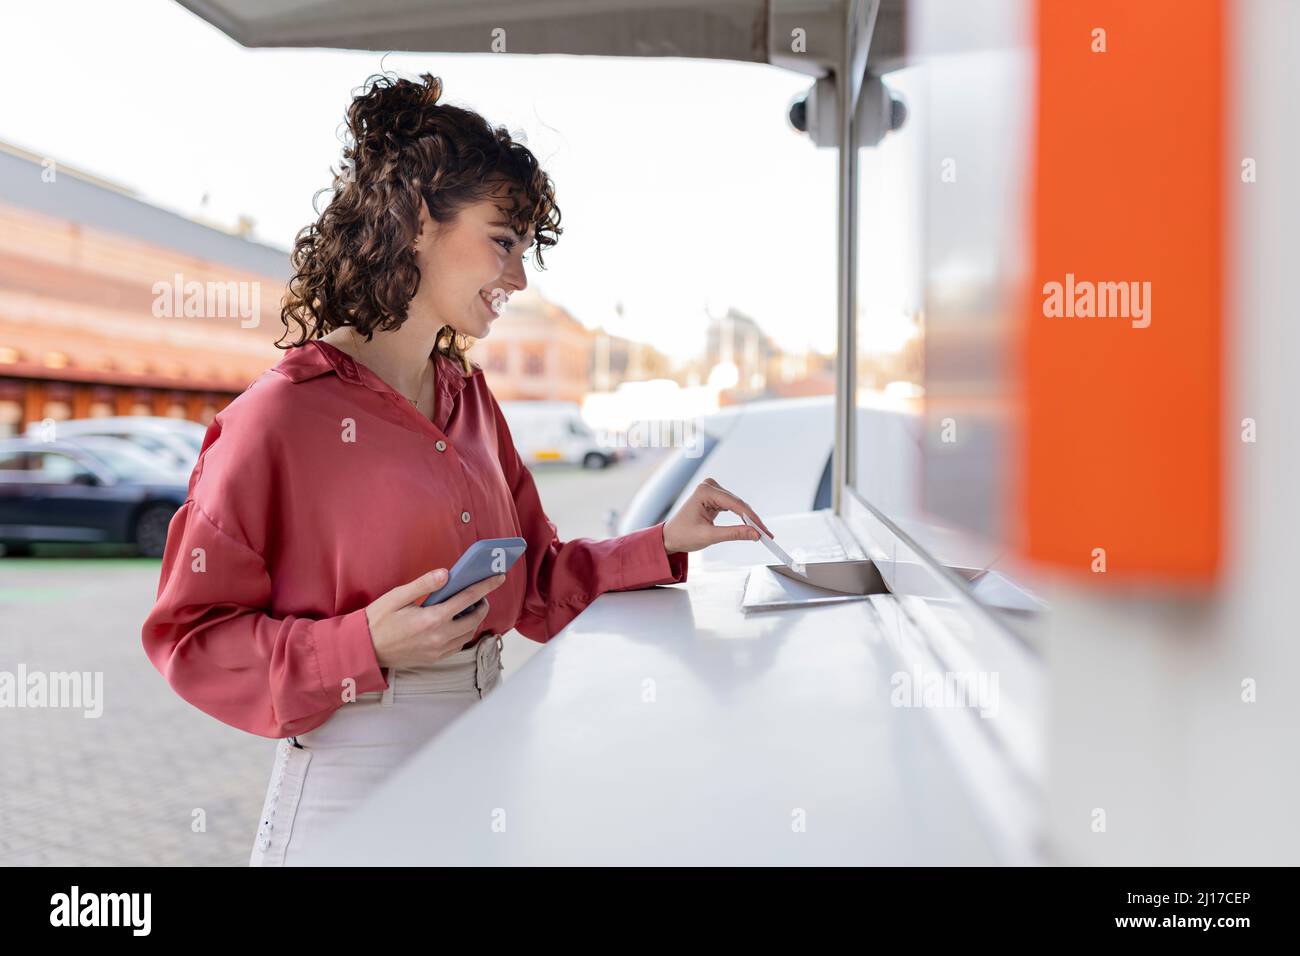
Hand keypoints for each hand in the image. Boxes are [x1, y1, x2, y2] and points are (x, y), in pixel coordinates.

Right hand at [364, 569, 507, 669]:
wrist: (365, 650)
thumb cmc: (378, 620)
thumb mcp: (397, 596)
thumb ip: (424, 585)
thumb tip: (446, 573)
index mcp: (432, 619)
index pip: (468, 599)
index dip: (485, 586)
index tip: (498, 576)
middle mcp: (440, 637)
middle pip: (475, 618)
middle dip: (482, 604)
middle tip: (479, 593)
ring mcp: (438, 650)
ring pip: (469, 633)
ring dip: (474, 619)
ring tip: (468, 606)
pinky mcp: (435, 658)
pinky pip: (458, 644)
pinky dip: (463, 632)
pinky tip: (455, 622)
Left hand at [661, 477, 774, 553]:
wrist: (669, 537)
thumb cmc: (683, 535)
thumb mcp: (709, 536)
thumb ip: (733, 534)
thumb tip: (755, 533)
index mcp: (705, 491)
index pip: (735, 504)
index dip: (752, 519)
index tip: (764, 531)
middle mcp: (709, 486)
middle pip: (738, 504)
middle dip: (753, 520)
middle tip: (767, 535)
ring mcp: (712, 491)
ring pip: (738, 505)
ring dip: (749, 519)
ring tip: (761, 533)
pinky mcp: (715, 497)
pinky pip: (733, 507)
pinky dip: (742, 517)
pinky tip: (751, 526)